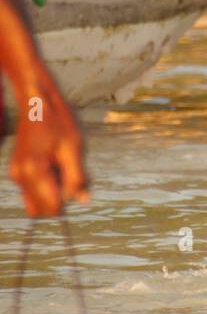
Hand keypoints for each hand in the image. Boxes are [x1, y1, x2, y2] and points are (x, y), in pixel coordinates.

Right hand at [9, 81, 87, 217]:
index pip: (52, 208)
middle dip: (59, 199)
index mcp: (34, 172)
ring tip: (62, 164)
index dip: (68, 201)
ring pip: (36, 201)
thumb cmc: (58, 121)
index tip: (76, 183)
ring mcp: (17, 174)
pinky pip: (33, 189)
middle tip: (69, 174)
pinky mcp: (18, 171)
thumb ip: (77, 177)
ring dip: (52, 191)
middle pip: (41, 210)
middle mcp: (20, 176)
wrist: (37, 103)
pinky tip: (54, 161)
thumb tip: (83, 201)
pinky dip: (46, 183)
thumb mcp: (74, 148)